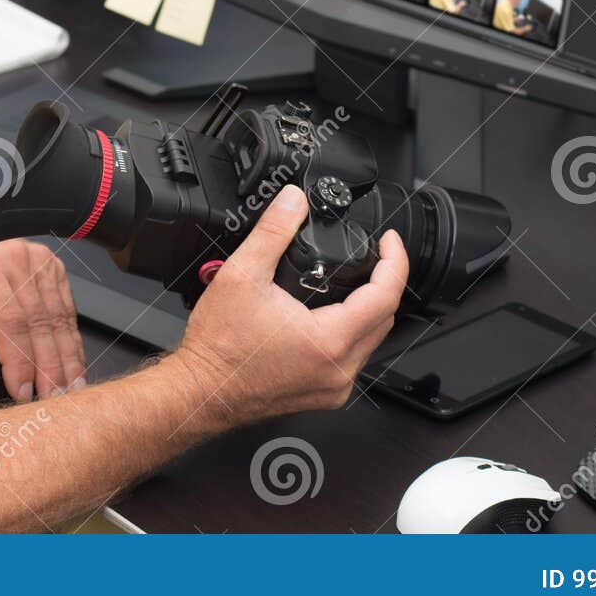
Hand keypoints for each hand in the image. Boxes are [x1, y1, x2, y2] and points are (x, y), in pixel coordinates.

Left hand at [0, 238, 85, 405]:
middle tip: (52, 400)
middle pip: (41, 323)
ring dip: (67, 357)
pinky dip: (70, 338)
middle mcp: (14, 259)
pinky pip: (66, 306)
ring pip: (59, 317)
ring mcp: (37, 259)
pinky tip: (72, 361)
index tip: (21, 392)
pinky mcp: (51, 264)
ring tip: (68, 388)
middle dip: (49, 368)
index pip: (10, 323)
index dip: (20, 363)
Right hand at [172, 185, 408, 424]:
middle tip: (375, 255)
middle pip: (386, 319)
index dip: (394, 261)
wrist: (201, 392)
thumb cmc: (219, 348)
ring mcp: (333, 387)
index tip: (389, 241)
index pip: (386, 296)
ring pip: (372, 341)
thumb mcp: (242, 275)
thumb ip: (272, 232)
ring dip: (370, 309)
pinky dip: (353, 332)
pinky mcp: (324, 394)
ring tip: (356, 280)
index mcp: (329, 340)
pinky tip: (333, 315)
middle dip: (386, 281)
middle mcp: (339, 370)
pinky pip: (354, 359)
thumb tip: (293, 201)